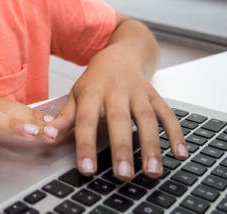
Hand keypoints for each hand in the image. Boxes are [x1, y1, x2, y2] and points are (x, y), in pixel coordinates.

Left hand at [49, 23, 188, 180]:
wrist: (121, 51)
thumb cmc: (96, 79)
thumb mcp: (76, 94)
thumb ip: (64, 116)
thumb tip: (46, 134)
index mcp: (92, 92)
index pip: (86, 121)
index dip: (85, 146)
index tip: (87, 169)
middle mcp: (115, 91)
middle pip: (119, 120)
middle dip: (122, 149)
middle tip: (123, 174)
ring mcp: (138, 92)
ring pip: (146, 118)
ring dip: (151, 146)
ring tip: (152, 171)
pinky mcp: (155, 94)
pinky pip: (167, 113)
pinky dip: (176, 133)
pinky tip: (180, 153)